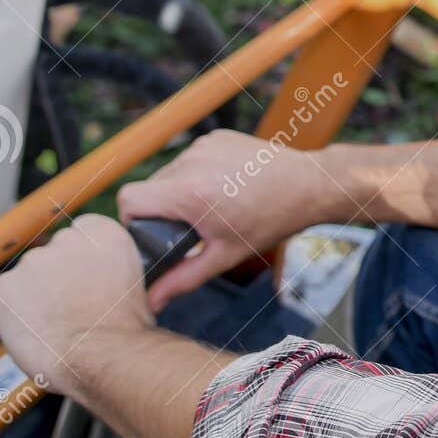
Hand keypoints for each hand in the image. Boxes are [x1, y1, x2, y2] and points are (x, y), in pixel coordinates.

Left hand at [0, 214, 152, 400]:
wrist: (100, 354)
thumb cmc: (123, 328)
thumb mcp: (136, 285)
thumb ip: (111, 270)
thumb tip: (101, 281)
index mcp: (103, 233)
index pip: (82, 232)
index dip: (80, 259)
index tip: (82, 277)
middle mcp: (66, 240)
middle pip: (52, 254)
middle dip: (55, 277)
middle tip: (67, 307)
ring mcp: (32, 262)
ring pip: (27, 277)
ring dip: (33, 295)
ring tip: (51, 325)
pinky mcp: (3, 287)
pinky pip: (3, 300)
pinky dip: (11, 315)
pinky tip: (33, 331)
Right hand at [117, 129, 333, 310]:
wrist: (308, 185)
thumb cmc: (269, 222)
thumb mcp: (224, 255)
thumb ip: (182, 279)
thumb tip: (151, 301)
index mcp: (188, 192)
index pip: (129, 199)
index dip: (133, 219)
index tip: (153, 233)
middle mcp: (191, 162)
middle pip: (149, 188)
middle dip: (161, 210)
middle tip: (189, 227)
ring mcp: (203, 145)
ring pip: (168, 173)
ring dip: (179, 191)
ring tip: (209, 207)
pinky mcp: (216, 136)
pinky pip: (190, 158)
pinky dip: (197, 173)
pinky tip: (221, 186)